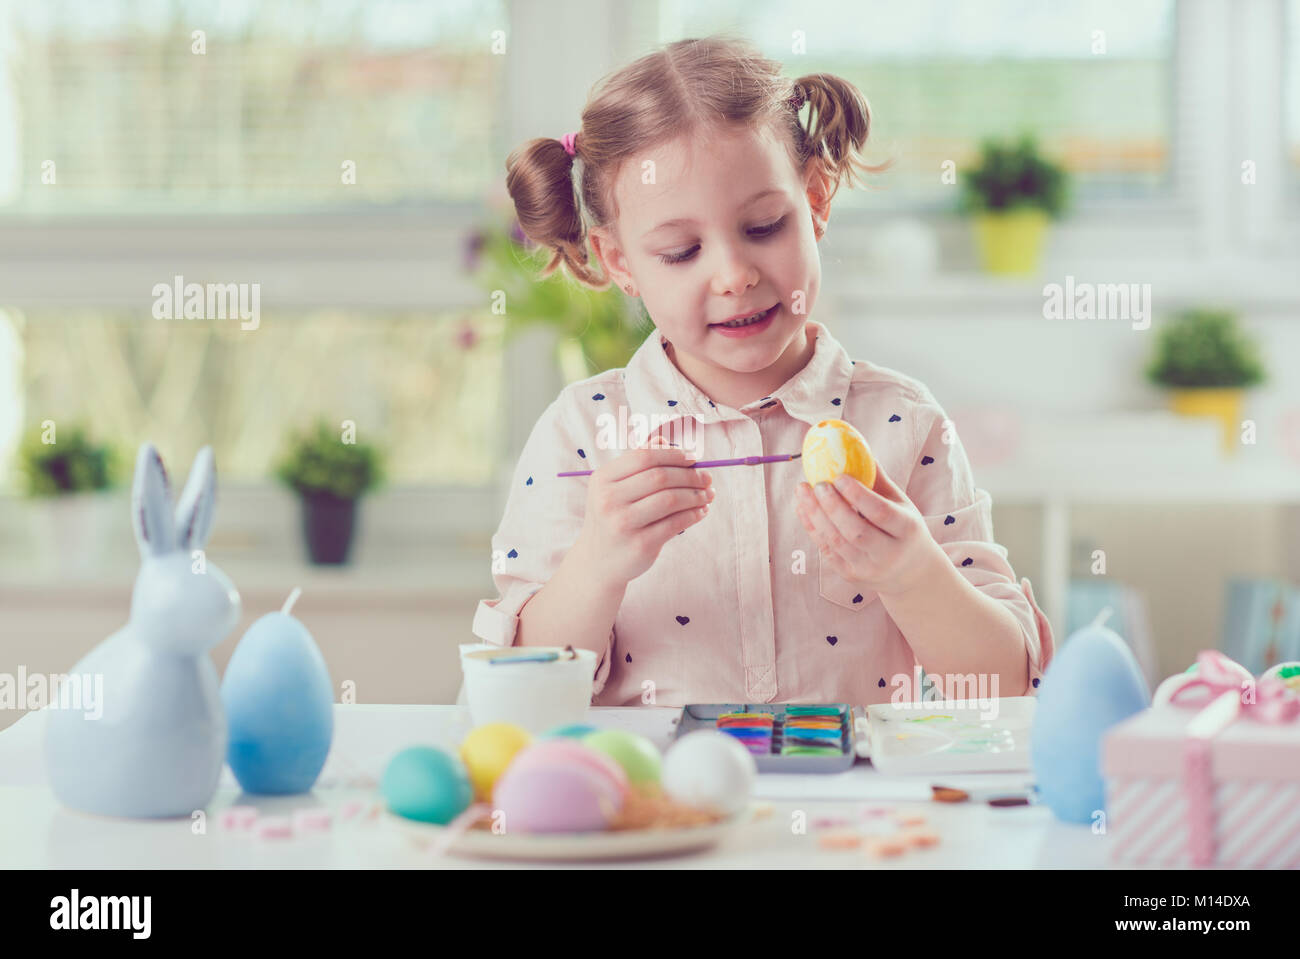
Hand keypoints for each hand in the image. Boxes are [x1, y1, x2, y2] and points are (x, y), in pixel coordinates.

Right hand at [575, 442, 713, 586]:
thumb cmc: (613, 518)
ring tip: (708, 494)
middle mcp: (609, 500)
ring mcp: (623, 523)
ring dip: (695, 495)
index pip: (643, 457)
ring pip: (670, 499)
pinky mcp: (640, 544)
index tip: (693, 458)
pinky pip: (675, 523)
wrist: (598, 561)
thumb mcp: (615, 488)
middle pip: (659, 477)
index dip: (673, 454)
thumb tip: (664, 442)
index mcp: (603, 479)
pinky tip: (701, 511)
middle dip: (690, 475)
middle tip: (707, 477)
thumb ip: (637, 464)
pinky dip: (693, 515)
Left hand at [794, 464, 946, 598]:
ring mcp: (868, 568)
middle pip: (856, 531)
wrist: (909, 572)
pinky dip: (811, 528)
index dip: (858, 495)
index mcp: (906, 530)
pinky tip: (802, 507)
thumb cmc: (902, 527)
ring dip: (815, 515)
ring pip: (836, 542)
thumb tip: (855, 446)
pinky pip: (826, 550)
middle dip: (832, 506)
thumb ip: (878, 479)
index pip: (881, 513)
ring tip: (802, 490)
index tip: (839, 476)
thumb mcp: (900, 503)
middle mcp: (888, 554)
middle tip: (817, 483)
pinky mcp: (850, 575)